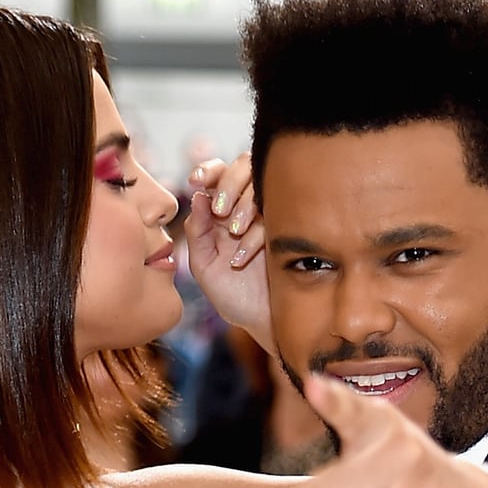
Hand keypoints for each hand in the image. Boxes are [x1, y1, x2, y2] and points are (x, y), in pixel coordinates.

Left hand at [185, 154, 272, 351]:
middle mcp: (246, 205)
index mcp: (222, 210)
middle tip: (220, 211)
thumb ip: (197, 233)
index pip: (217, 173)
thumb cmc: (233, 297)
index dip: (208, 170)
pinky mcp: (290, 226)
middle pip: (241, 167)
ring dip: (244, 205)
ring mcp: (271, 213)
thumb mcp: (204, 267)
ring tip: (235, 234)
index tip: (196, 181)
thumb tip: (198, 195)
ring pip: (260, 184)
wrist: (264, 321)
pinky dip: (255, 232)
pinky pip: (276, 212)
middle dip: (228, 183)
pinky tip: (243, 258)